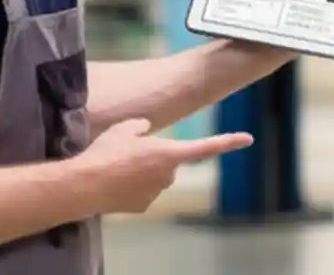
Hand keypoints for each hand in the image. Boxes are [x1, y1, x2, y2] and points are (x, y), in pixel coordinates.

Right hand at [78, 118, 252, 213]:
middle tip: (129, 151)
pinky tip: (116, 182)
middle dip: (156, 156)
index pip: (205, 147)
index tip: (248, 138)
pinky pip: (143, 191)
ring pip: (156, 177)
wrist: (85, 184)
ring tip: (118, 166)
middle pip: (170, 161)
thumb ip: (141, 126)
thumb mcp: (124, 128)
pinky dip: (134, 186)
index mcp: (169, 153)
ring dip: (143, 171)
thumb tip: (146, 130)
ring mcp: (157, 194)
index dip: (228, 141)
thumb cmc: (106, 152)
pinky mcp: (144, 207)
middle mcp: (168, 175)